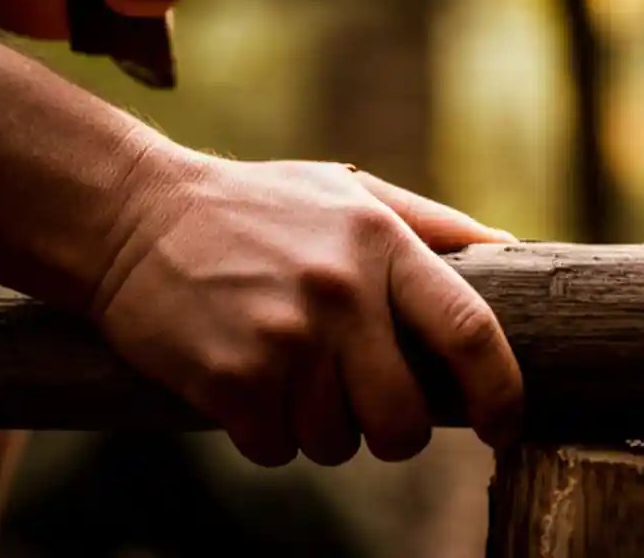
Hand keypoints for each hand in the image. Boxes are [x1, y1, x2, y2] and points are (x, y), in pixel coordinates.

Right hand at [93, 152, 524, 466]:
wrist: (133, 216)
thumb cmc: (253, 207)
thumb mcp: (346, 192)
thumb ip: (429, 223)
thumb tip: (511, 252)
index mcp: (379, 242)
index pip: (469, 330)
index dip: (501, 393)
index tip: (505, 428)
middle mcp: (339, 291)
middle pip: (402, 419)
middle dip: (392, 434)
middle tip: (366, 411)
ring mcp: (284, 338)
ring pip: (335, 443)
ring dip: (317, 429)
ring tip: (285, 374)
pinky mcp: (230, 378)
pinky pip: (276, 450)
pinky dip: (264, 433)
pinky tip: (244, 384)